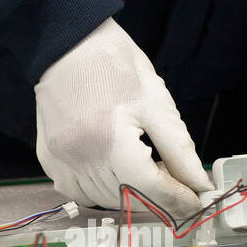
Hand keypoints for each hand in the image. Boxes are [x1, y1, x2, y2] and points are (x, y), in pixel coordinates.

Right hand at [34, 18, 212, 216]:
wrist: (69, 44)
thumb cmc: (114, 65)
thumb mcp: (157, 103)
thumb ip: (179, 149)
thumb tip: (198, 183)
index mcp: (112, 140)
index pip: (151, 188)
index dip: (178, 199)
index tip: (195, 201)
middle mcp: (81, 156)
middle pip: (130, 198)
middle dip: (157, 195)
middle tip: (174, 179)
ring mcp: (61, 160)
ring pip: (105, 200)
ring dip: (129, 193)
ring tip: (143, 166)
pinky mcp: (49, 159)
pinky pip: (78, 191)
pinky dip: (101, 189)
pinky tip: (113, 168)